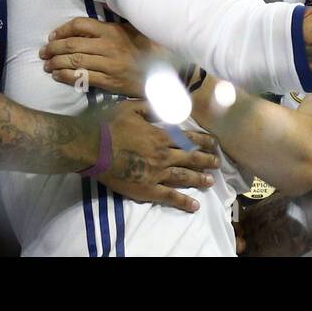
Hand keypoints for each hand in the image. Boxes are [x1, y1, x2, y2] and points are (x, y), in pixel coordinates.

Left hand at [40, 17, 155, 97]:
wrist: (162, 72)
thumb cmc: (145, 47)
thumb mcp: (132, 28)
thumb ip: (114, 18)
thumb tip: (103, 0)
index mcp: (111, 30)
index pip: (80, 25)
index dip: (62, 30)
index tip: (53, 35)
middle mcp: (108, 46)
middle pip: (72, 46)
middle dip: (53, 49)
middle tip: (43, 52)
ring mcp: (108, 65)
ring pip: (75, 63)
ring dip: (56, 64)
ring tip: (47, 65)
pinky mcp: (109, 82)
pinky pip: (83, 78)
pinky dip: (67, 77)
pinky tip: (57, 76)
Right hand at [96, 100, 220, 212]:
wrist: (94, 149)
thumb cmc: (110, 126)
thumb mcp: (131, 108)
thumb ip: (151, 106)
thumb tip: (167, 105)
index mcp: (160, 136)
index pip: (188, 139)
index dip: (203, 141)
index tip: (215, 144)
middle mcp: (163, 155)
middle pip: (190, 159)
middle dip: (206, 160)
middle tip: (218, 164)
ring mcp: (157, 174)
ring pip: (184, 177)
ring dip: (199, 179)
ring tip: (211, 182)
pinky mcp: (147, 189)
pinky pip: (169, 197)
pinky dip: (183, 201)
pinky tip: (195, 205)